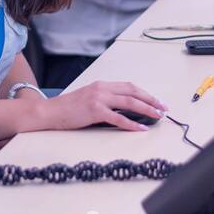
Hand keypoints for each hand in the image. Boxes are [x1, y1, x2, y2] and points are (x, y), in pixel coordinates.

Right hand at [41, 81, 166, 131]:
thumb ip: (105, 100)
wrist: (49, 112)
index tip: (156, 101)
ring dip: (147, 110)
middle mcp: (102, 88)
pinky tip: (141, 128)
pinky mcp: (95, 111)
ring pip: (130, 103)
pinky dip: (132, 124)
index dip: (145, 93)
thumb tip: (125, 110)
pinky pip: (119, 118)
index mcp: (102, 85)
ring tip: (158, 116)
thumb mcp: (89, 99)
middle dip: (151, 100)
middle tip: (163, 108)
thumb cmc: (68, 108)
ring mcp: (98, 99)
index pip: (129, 86)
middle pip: (133, 92)